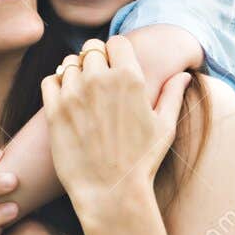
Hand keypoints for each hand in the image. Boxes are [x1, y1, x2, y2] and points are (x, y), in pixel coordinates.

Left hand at [41, 37, 190, 217]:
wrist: (112, 193)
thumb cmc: (142, 162)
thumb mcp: (165, 127)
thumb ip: (173, 95)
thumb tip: (184, 74)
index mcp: (130, 78)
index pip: (117, 42)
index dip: (117, 53)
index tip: (116, 68)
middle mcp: (100, 80)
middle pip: (92, 49)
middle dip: (96, 60)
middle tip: (98, 82)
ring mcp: (75, 94)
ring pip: (68, 63)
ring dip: (75, 72)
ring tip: (82, 92)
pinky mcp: (55, 110)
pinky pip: (50, 80)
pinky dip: (56, 86)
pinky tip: (67, 101)